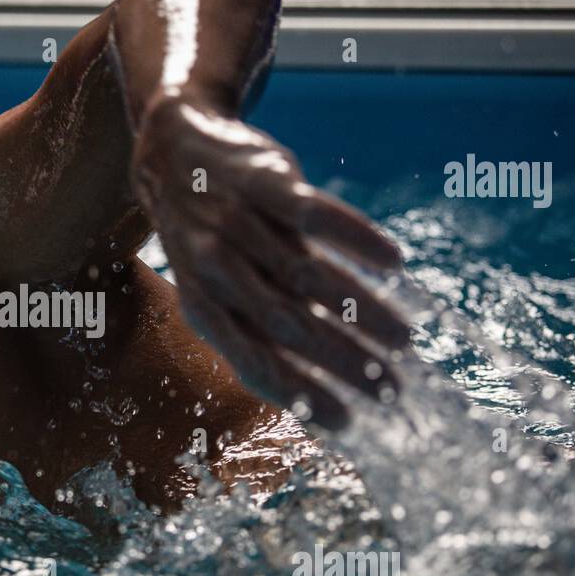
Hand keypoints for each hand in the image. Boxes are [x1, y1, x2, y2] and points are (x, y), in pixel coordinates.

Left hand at [130, 95, 408, 428]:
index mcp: (204, 308)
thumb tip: (309, 397)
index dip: (301, 395)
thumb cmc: (207, 242)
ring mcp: (237, 222)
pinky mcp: (261, 179)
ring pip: (306, 274)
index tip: (349, 422)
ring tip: (404, 338)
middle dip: (343, 361)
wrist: (170, 153)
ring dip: (360, 310)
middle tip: (391, 389)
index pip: (255, 362)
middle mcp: (215, 268)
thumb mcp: (213, 292)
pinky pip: (312, 213)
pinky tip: (393, 262)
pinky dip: (354, 237)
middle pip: (288, 324)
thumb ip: (255, 334)